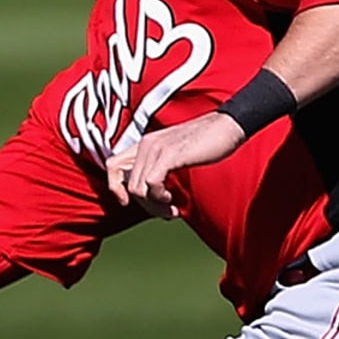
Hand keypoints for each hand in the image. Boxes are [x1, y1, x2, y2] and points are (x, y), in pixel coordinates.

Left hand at [106, 112, 246, 219]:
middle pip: (127, 185)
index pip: (112, 165)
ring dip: (154, 206)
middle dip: (145, 205)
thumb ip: (161, 166)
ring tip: (171, 208)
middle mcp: (146, 144)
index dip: (115, 188)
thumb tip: (152, 192)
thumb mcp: (176, 154)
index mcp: (145, 143)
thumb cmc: (208, 142)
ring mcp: (156, 148)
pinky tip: (173, 200)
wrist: (227, 127)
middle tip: (165, 211)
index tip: (129, 203)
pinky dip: (159, 198)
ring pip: (137, 188)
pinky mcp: (169, 155)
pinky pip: (150, 184)